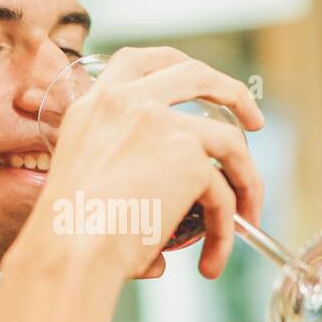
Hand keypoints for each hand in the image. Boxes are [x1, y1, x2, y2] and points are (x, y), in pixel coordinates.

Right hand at [23, 46, 264, 281]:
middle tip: (253, 122)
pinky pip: (224, 194)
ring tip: (245, 218)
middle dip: (234, 94)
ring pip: (229, 142)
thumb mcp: (83, 178)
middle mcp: (127, 102)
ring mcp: (161, 124)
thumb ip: (118, 169)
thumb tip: (157, 205)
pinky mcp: (188, 157)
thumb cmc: (67, 235)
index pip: (142, 62)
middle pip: (198, 74)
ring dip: (247, 181)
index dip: (179, 67)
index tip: (203, 86)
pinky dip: (226, 229)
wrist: (68, 254)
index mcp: (95, 104)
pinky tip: (212, 259)